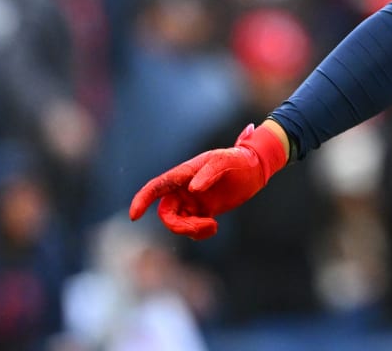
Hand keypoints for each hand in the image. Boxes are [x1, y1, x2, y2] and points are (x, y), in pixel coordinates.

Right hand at [129, 123, 287, 239]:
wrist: (257, 167)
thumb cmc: (240, 159)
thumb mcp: (226, 160)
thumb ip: (209, 172)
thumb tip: (192, 189)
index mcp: (185, 173)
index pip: (156, 187)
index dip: (142, 200)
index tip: (134, 216)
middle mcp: (184, 188)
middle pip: (166, 213)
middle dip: (179, 225)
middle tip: (204, 226)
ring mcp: (192, 200)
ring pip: (178, 222)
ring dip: (191, 230)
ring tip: (212, 226)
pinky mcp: (203, 211)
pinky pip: (192, 227)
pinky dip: (199, 232)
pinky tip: (213, 227)